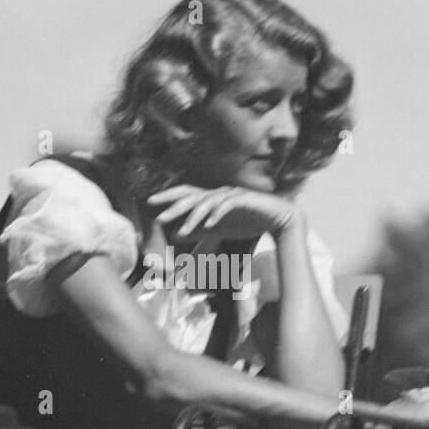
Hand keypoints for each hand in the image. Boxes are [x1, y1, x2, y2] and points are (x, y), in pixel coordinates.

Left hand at [146, 185, 299, 241]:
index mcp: (211, 198)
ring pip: (207, 202)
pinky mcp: (245, 200)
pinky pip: (227, 205)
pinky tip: (210, 224)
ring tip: (182, 231)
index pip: (186, 194)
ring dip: (194, 217)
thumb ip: (199, 231)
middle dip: (174, 206)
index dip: (169, 197)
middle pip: (192, 196)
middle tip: (159, 216)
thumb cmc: (248, 221)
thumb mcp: (218, 229)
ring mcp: (231, 195)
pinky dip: (217, 214)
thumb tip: (177, 235)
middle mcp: (218, 193)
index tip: (150, 202)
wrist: (278, 218)